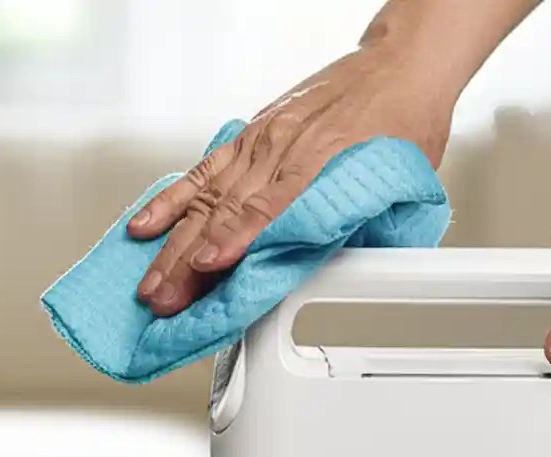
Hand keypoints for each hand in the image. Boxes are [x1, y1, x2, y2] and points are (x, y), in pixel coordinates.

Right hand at [127, 42, 455, 316]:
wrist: (401, 65)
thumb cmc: (405, 120)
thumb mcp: (400, 180)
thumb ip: (363, 223)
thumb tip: (341, 271)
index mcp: (319, 160)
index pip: (266, 206)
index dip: (234, 239)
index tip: (211, 266)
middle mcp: (280, 149)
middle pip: (222, 211)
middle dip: (186, 260)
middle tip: (164, 297)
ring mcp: (259, 142)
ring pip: (204, 200)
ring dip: (172, 245)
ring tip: (150, 282)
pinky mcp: (249, 136)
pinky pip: (202, 171)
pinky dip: (170, 200)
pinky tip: (145, 225)